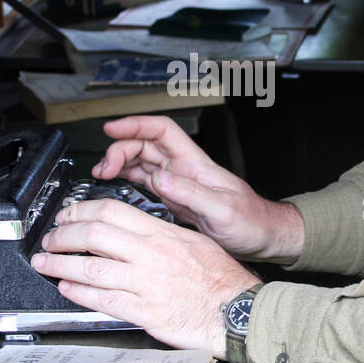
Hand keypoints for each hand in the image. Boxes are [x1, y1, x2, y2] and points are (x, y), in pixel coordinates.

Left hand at [30, 198, 255, 358]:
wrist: (235, 310)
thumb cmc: (220, 279)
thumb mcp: (193, 241)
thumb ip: (160, 234)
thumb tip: (133, 230)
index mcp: (162, 234)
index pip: (111, 211)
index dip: (81, 210)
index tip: (68, 215)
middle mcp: (150, 255)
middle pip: (94, 235)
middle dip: (63, 235)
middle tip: (51, 238)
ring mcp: (146, 284)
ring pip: (92, 268)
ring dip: (61, 264)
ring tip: (46, 263)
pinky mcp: (144, 311)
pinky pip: (103, 300)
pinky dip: (80, 293)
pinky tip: (67, 288)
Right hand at [92, 115, 303, 261]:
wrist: (261, 238)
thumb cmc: (251, 222)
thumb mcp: (223, 210)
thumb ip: (191, 194)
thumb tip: (160, 179)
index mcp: (195, 164)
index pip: (161, 131)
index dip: (136, 124)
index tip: (112, 128)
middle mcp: (184, 169)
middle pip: (145, 145)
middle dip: (120, 148)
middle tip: (104, 168)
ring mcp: (177, 182)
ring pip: (141, 162)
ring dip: (119, 163)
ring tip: (102, 174)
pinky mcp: (174, 198)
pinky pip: (143, 181)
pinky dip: (125, 179)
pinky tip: (114, 184)